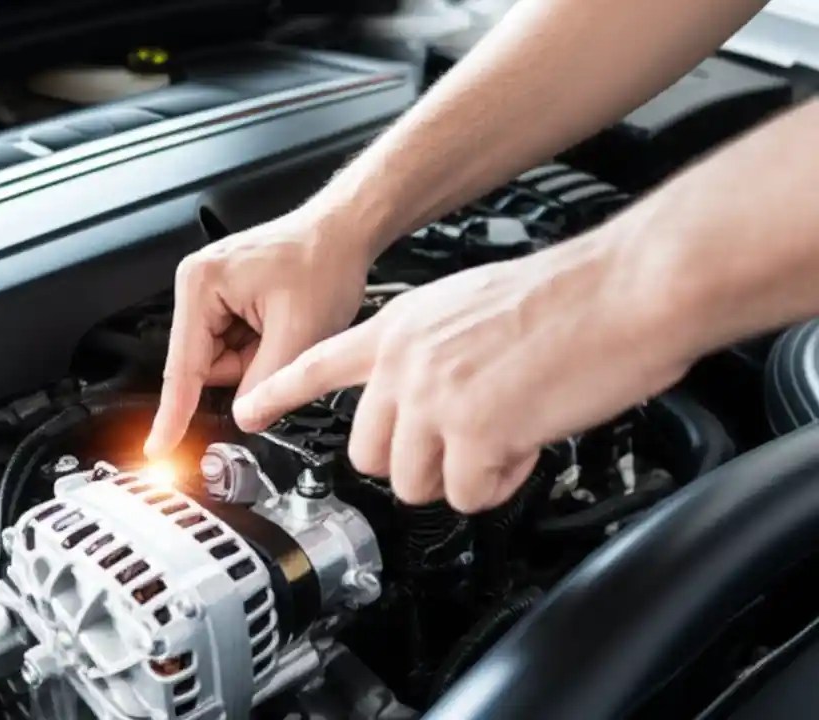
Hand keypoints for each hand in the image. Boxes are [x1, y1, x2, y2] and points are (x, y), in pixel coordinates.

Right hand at [144, 210, 373, 457]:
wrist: (346, 230)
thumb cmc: (324, 259)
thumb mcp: (299, 334)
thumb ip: (265, 384)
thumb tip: (245, 416)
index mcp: (201, 285)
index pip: (184, 367)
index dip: (174, 413)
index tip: (159, 448)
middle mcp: (198, 285)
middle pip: (206, 365)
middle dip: (246, 367)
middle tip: (282, 341)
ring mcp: (212, 292)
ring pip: (224, 360)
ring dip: (258, 357)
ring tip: (285, 325)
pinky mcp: (229, 299)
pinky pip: (237, 346)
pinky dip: (263, 346)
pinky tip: (282, 322)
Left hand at [232, 236, 692, 512]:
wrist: (622, 290)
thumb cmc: (565, 297)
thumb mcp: (467, 307)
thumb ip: (428, 352)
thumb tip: (423, 398)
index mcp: (400, 327)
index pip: (318, 364)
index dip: (279, 393)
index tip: (249, 410)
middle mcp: (405, 362)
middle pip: (370, 453)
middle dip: (416, 461)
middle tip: (462, 441)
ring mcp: (434, 399)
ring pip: (414, 482)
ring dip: (459, 474)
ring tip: (503, 435)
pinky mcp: (474, 433)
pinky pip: (467, 493)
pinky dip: (498, 481)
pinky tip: (525, 443)